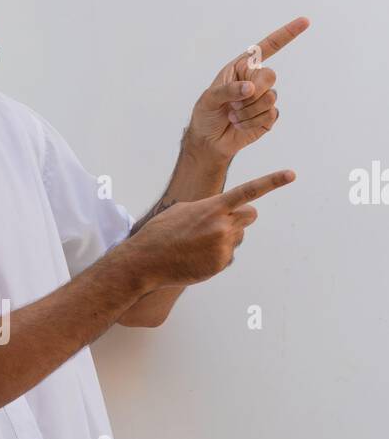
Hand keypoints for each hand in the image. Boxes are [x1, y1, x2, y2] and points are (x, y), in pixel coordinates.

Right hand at [127, 168, 296, 287]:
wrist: (146, 261)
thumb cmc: (161, 232)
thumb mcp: (183, 210)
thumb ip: (209, 207)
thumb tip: (226, 212)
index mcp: (213, 207)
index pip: (249, 191)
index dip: (272, 182)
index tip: (292, 174)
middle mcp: (223, 225)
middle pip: (250, 216)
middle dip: (239, 218)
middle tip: (218, 224)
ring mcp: (224, 246)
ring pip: (238, 237)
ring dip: (225, 238)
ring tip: (198, 244)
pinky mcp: (221, 264)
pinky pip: (228, 256)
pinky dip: (216, 256)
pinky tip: (196, 257)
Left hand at [185, 16, 309, 162]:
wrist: (209, 140)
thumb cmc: (206, 114)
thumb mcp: (209, 99)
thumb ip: (228, 91)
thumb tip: (250, 89)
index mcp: (242, 67)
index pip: (267, 47)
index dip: (286, 34)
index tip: (305, 21)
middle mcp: (256, 80)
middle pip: (270, 76)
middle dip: (254, 92)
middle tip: (235, 104)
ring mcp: (264, 98)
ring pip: (270, 98)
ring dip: (248, 111)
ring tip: (233, 115)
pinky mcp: (269, 116)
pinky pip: (270, 115)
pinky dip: (252, 122)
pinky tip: (240, 125)